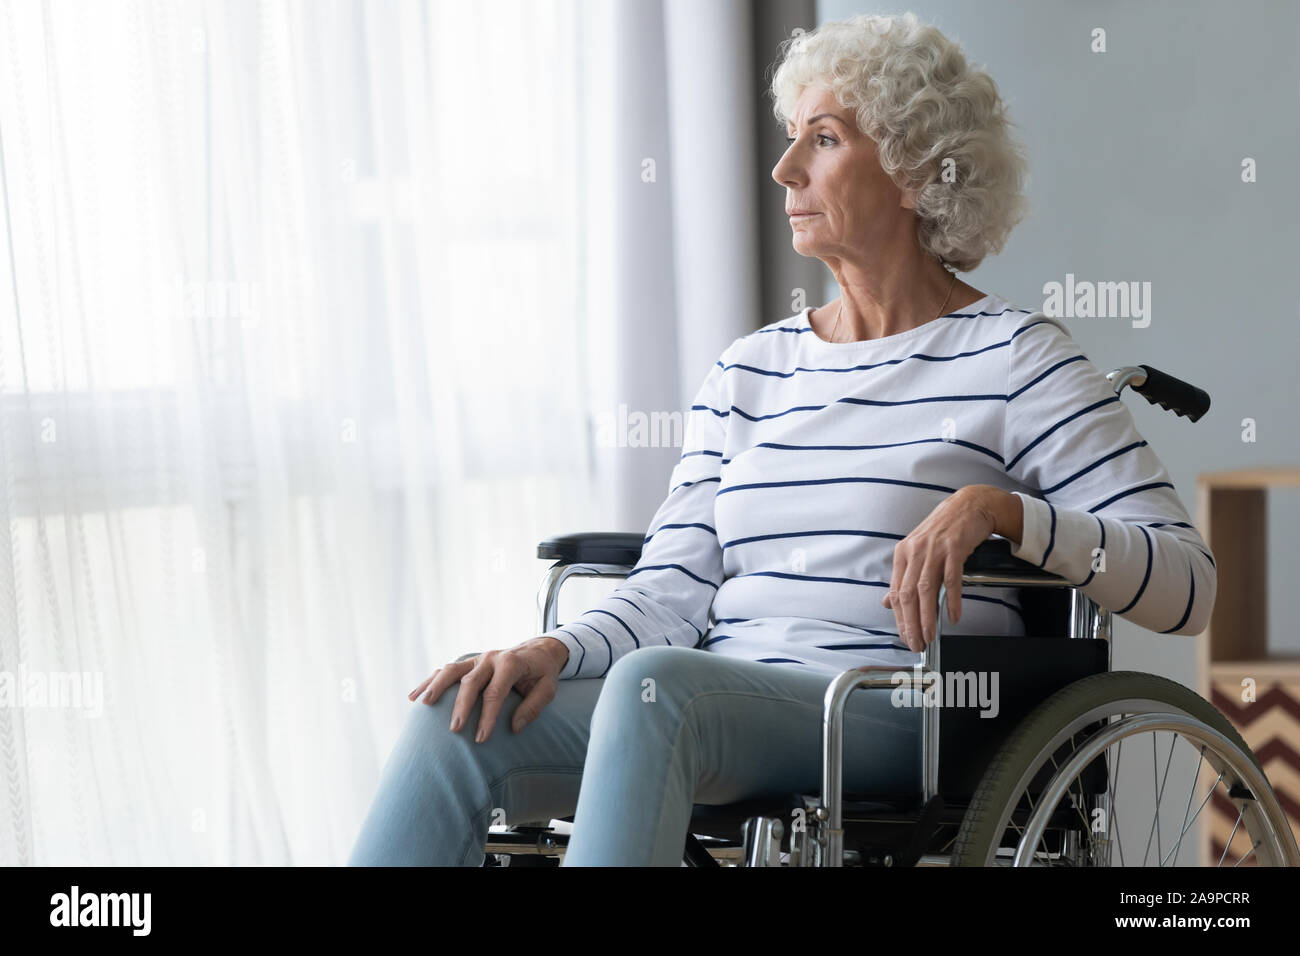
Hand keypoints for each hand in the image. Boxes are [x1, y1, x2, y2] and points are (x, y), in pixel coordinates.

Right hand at [408, 637, 569, 743]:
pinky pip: (445, 670)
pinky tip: (414, 696)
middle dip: (461, 706)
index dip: (488, 715)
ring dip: (436, 687)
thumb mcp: (548, 689)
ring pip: (452, 670)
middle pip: (471, 682)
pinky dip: (429, 682)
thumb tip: (513, 728)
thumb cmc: (542, 673)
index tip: (481, 738)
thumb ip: (532, 707)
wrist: (538, 651)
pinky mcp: (469, 663)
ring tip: (423, 704)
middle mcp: (491, 658)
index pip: (496, 691)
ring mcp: (478, 659)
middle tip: (454, 729)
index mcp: (511, 663)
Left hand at [882, 486, 1004, 651]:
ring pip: (926, 590)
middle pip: (908, 594)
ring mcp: (934, 549)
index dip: (899, 618)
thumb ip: (904, 578)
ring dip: (927, 617)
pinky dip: (952, 600)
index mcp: (903, 554)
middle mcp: (915, 551)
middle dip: (911, 623)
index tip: (906, 636)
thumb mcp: (918, 551)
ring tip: (930, 635)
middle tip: (917, 643)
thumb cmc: (944, 530)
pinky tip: (952, 616)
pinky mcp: (954, 548)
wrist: (970, 505)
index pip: (897, 592)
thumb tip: (887, 602)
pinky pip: (951, 579)